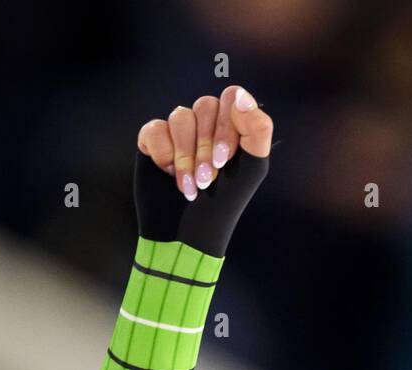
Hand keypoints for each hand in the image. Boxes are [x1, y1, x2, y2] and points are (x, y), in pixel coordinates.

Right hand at [136, 85, 272, 201]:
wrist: (188, 233)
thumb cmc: (224, 203)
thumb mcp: (252, 169)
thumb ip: (257, 130)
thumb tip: (240, 95)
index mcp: (233, 127)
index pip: (231, 98)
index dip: (227, 126)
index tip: (225, 161)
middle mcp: (205, 125)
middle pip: (204, 105)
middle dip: (207, 147)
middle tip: (208, 180)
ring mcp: (179, 131)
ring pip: (180, 116)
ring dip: (186, 156)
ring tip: (190, 186)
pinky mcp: (154, 139)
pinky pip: (155, 128)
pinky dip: (164, 155)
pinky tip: (169, 175)